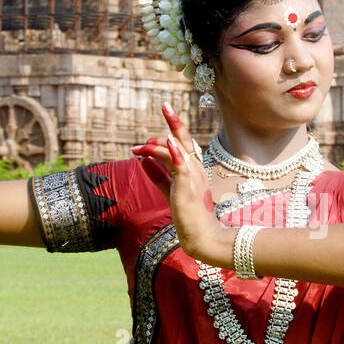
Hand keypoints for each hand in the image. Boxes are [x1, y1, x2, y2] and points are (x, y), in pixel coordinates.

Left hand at [131, 102, 227, 264]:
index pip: (182, 145)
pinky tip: (166, 142)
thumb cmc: (189, 216)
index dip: (171, 131)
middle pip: (185, 140)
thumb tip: (142, 161)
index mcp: (193, 170)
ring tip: (140, 146)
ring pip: (178, 151)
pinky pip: (182, 167)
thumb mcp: (170, 191)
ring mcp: (193, 179)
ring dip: (160, 143)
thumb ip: (157, 175)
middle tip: (164, 105)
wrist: (202, 238)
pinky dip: (174, 154)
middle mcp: (196, 170)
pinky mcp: (188, 189)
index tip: (154, 125)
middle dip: (175, 122)